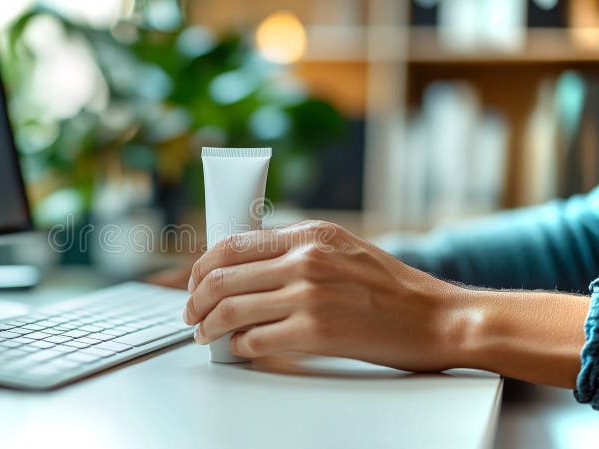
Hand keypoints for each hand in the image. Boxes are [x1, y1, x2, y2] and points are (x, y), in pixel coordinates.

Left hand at [183, 220, 471, 371]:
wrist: (439, 318)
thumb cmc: (394, 289)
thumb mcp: (344, 249)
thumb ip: (298, 251)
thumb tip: (247, 268)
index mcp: (310, 234)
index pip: (233, 244)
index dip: (202, 265)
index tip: (193, 281)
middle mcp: (306, 259)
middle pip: (223, 275)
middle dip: (195, 297)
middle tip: (190, 313)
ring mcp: (310, 295)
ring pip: (231, 308)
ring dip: (208, 325)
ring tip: (204, 334)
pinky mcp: (317, 332)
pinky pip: (256, 340)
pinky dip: (238, 347)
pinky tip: (240, 350)